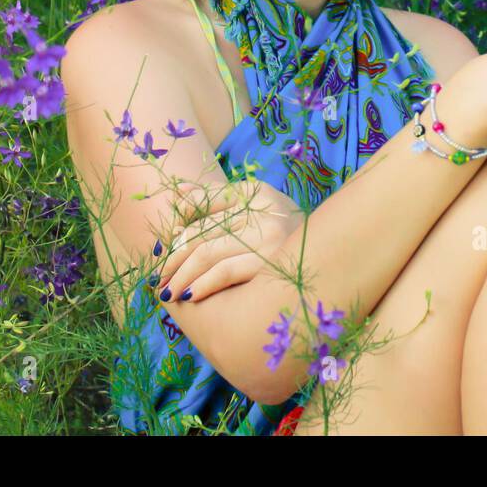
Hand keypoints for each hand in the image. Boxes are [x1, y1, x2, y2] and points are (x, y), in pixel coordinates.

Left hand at [152, 182, 296, 303]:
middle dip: (172, 257)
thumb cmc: (284, 231)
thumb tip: (174, 192)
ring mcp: (268, 236)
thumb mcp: (255, 205)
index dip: (175, 226)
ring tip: (166, 292)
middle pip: (201, 232)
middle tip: (156, 276)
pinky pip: (226, 272)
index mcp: (254, 191)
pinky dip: (203, 284)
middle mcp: (262, 209)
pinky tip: (190, 295)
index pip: (202, 203)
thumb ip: (215, 198)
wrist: (330, 255)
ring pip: (207, 253)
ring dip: (180, 275)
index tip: (157, 249)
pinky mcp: (271, 264)